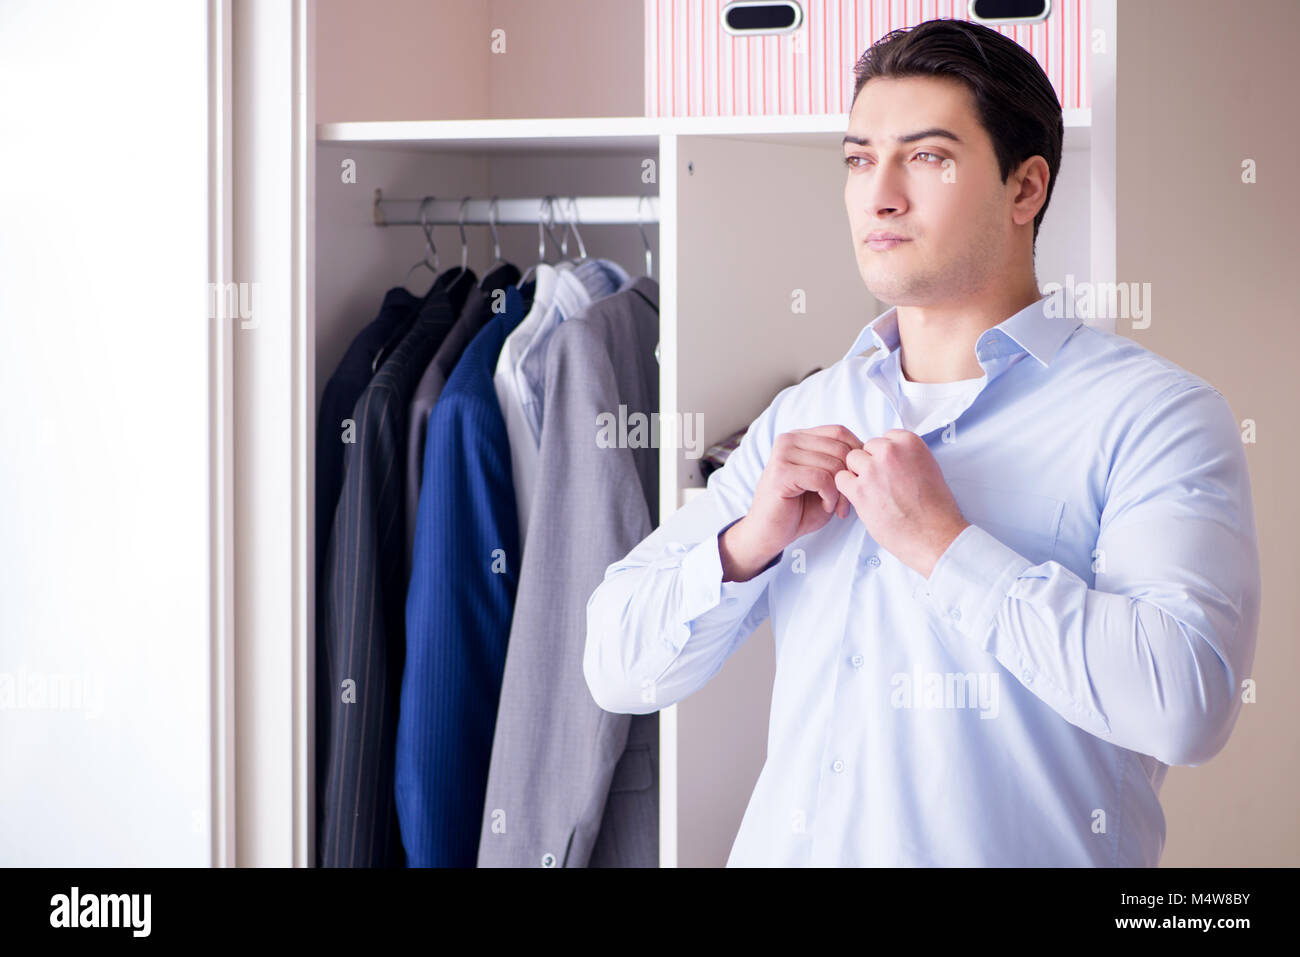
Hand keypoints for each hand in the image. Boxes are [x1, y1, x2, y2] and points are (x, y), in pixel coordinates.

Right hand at [722, 424, 861, 580]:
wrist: (769, 533)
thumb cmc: (799, 509)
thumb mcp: (825, 480)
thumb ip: (839, 463)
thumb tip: (865, 453)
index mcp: (799, 437)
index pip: (840, 432)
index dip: (856, 456)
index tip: (856, 481)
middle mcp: (788, 440)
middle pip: (839, 448)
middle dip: (851, 477)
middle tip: (847, 502)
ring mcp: (783, 454)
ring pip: (833, 464)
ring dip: (841, 491)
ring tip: (835, 506)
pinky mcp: (781, 473)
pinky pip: (822, 478)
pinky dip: (830, 496)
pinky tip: (825, 506)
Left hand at [833, 429, 969, 577]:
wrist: (933, 534)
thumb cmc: (935, 508)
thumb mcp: (929, 469)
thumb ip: (908, 458)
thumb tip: (893, 459)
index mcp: (910, 443)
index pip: (885, 437)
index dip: (884, 455)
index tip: (888, 467)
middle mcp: (890, 452)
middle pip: (866, 448)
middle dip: (870, 464)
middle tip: (880, 483)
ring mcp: (873, 470)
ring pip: (851, 460)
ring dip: (857, 474)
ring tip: (872, 491)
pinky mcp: (860, 490)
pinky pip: (841, 479)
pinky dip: (847, 489)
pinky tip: (860, 499)